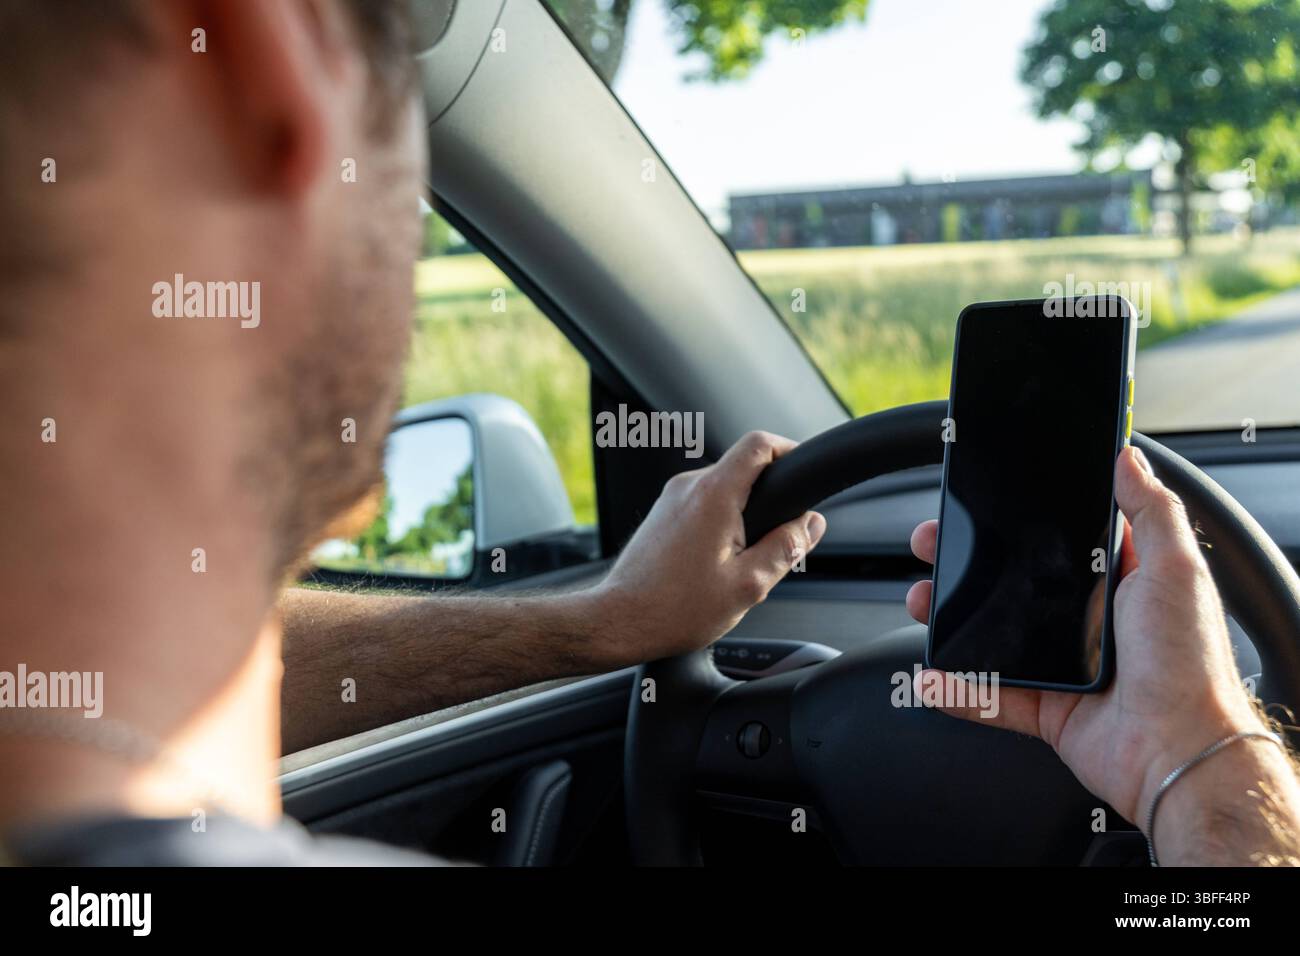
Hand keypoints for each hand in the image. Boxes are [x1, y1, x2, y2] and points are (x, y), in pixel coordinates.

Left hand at [592, 431, 825, 666]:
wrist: (619, 621)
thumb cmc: (674, 609)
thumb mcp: (748, 585)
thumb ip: (786, 548)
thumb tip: (811, 525)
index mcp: (713, 495)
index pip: (759, 445)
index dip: (789, 450)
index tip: (804, 472)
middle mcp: (689, 487)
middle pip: (744, 469)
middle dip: (770, 500)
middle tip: (778, 541)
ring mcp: (672, 498)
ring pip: (725, 490)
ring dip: (745, 517)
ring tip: (742, 563)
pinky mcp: (664, 514)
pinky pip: (705, 505)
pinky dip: (723, 525)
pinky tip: (718, 565)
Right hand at [907, 446, 1265, 828]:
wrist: (1181, 753)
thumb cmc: (1189, 663)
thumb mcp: (1177, 570)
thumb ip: (1152, 511)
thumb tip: (1130, 458)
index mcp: (1116, 584)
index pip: (1055, 542)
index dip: (1014, 523)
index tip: (979, 506)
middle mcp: (1087, 623)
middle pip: (1010, 585)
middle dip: (963, 565)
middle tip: (931, 546)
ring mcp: (1062, 666)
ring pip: (990, 636)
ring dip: (948, 621)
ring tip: (921, 603)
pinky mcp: (1046, 709)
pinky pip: (990, 696)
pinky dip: (958, 690)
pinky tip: (933, 676)